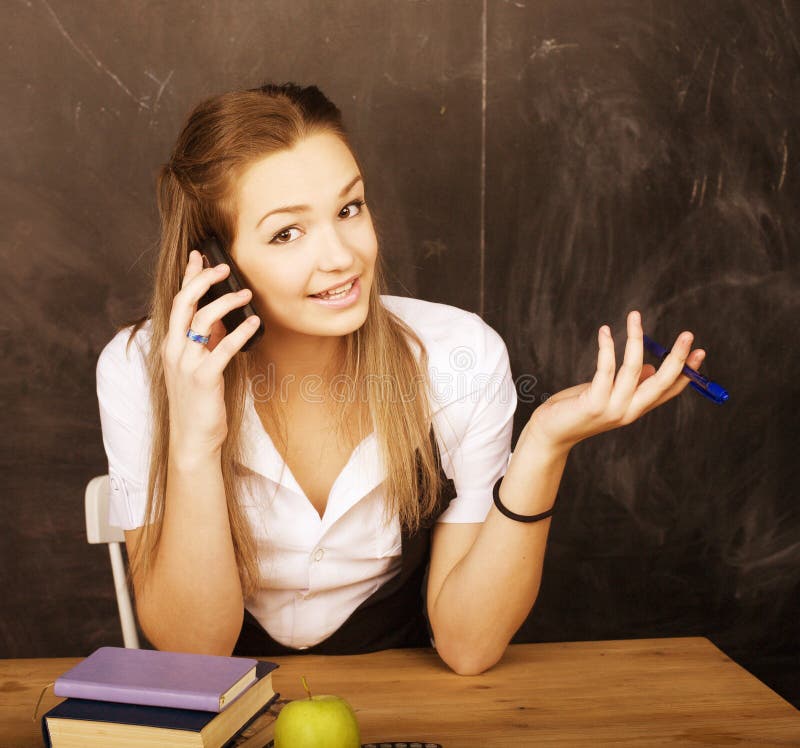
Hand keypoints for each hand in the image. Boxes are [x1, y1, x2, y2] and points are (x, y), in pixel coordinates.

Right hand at [160, 249, 261, 458]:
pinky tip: (255, 323)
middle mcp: (174, 350)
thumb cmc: (200, 402)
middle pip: (183, 302)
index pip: (178, 301)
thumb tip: (225, 318)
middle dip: (202, 279)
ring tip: (246, 294)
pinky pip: (223, 348)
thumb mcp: (202, 365)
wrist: (193, 438)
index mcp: (172, 345)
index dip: (187, 276)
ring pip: (202, 320)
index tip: (199, 255)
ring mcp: (186, 364)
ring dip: (226, 302)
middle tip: (224, 267)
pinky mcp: (203, 378)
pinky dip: (241, 332)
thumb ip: (209, 341)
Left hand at [521, 310, 705, 455]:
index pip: (669, 390)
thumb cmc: (578, 409)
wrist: (551, 433)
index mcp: (636, 408)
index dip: (686, 371)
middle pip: (661, 381)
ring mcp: (613, 408)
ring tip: (635, 316)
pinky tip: (605, 331)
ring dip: (635, 338)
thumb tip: (649, 368)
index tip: (699, 351)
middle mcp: (629, 410)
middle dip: (676, 358)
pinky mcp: (593, 402)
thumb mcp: (607, 394)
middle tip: (688, 334)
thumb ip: (629, 385)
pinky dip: (607, 347)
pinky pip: (605, 369)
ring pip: (633, 368)